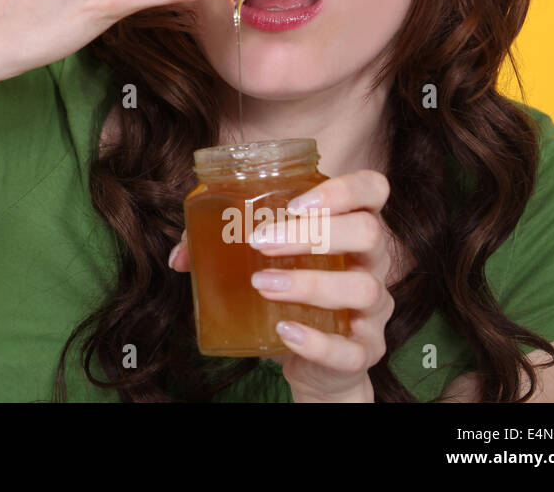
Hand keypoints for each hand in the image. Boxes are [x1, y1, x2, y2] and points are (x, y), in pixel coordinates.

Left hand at [169, 169, 398, 402]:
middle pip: (369, 232)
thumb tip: (179, 255)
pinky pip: (352, 349)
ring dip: (309, 283)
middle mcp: (372, 263)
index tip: (295, 203)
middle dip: (314, 233)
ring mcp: (374, 310)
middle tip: (261, 242)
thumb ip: (223, 248)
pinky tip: (286, 331)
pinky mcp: (365, 351)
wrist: (318, 363)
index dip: (343, 190)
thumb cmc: (293, 297)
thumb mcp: (266, 262)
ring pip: (363, 288)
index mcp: (352, 228)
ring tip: (262, 284)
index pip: (373, 190)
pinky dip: (317, 341)